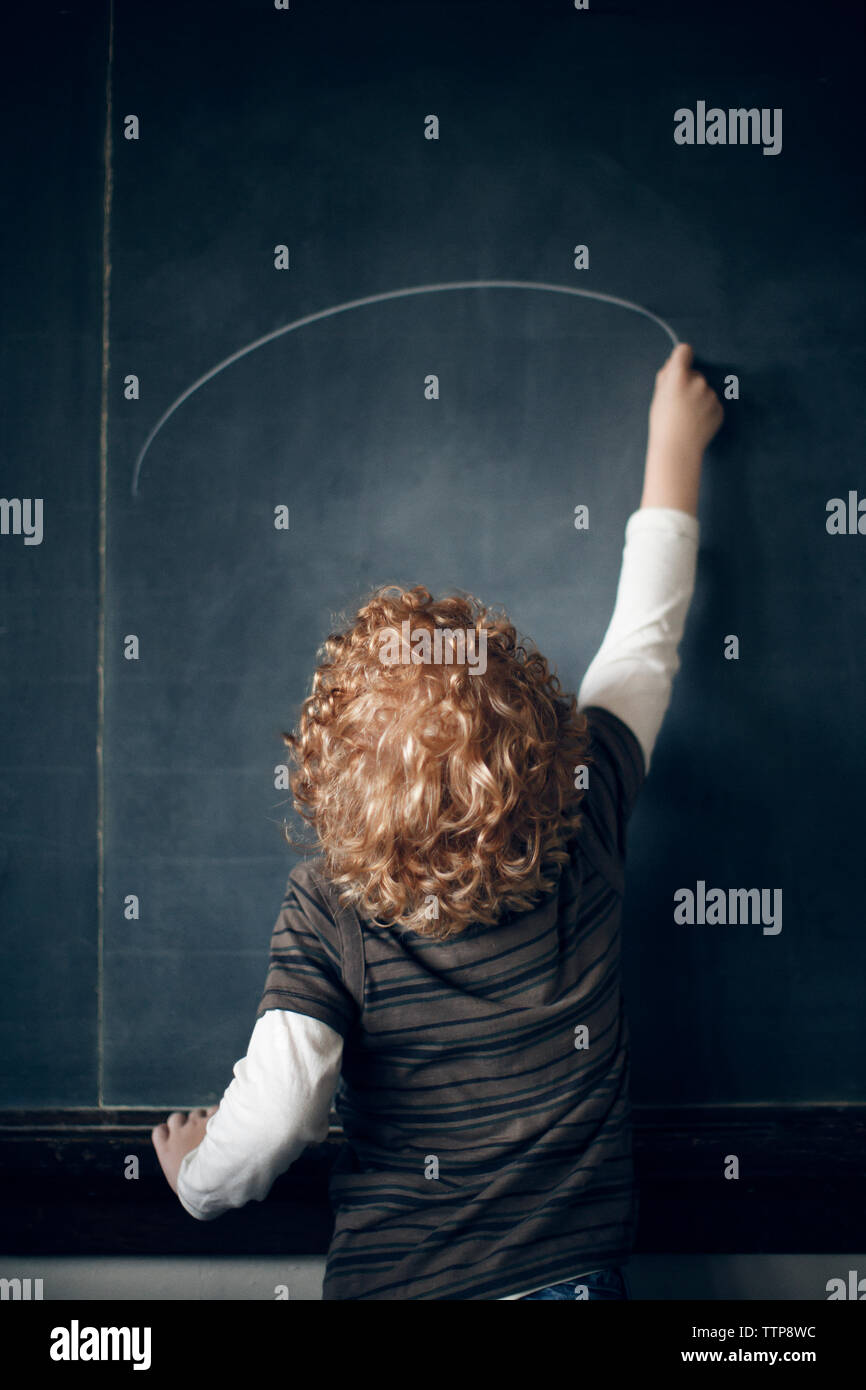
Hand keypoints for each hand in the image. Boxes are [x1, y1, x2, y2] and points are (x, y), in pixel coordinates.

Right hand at [152, 1106, 218, 1194]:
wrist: (216, 1181)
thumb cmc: (200, 1190)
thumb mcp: (182, 1185)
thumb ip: (180, 1170)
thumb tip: (185, 1170)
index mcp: (166, 1150)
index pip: (159, 1131)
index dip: (167, 1132)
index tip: (175, 1137)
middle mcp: (178, 1134)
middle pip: (176, 1119)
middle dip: (185, 1123)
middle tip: (196, 1134)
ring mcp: (195, 1126)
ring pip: (195, 1114)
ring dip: (202, 1119)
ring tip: (213, 1133)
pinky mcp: (212, 1120)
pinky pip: (212, 1110)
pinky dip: (217, 1115)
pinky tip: (224, 1126)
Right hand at [647, 342, 723, 468]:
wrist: (677, 449)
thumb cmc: (663, 424)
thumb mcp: (658, 397)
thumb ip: (666, 376)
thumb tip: (674, 362)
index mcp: (679, 376)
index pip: (684, 351)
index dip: (681, 357)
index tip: (680, 365)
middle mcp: (698, 382)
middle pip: (695, 373)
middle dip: (688, 383)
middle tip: (678, 404)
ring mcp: (711, 396)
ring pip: (704, 390)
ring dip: (698, 398)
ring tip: (687, 417)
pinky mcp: (719, 409)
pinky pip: (712, 404)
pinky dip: (706, 411)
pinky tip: (696, 423)